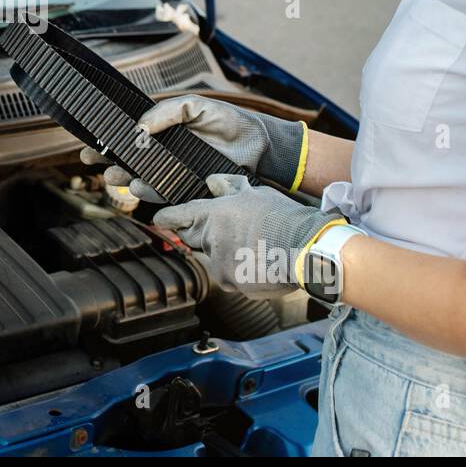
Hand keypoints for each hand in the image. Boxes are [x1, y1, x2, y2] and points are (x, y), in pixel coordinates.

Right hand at [78, 94, 307, 202]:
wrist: (257, 143)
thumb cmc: (227, 120)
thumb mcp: (194, 105)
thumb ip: (166, 112)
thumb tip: (139, 128)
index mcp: (162, 131)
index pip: (128, 136)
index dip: (108, 140)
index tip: (90, 142)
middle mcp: (163, 153)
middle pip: (127, 160)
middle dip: (107, 160)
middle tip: (93, 159)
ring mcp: (173, 172)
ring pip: (140, 179)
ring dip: (124, 178)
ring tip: (117, 176)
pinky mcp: (186, 188)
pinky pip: (163, 193)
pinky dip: (149, 192)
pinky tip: (139, 187)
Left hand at [151, 174, 340, 298]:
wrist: (305, 248)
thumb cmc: (283, 218)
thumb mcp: (256, 195)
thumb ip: (230, 189)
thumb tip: (212, 183)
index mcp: (214, 215)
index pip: (181, 216)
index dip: (169, 217)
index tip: (160, 219)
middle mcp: (212, 240)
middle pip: (196, 239)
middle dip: (206, 236)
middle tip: (230, 233)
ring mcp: (221, 264)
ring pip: (216, 260)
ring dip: (228, 255)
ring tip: (256, 246)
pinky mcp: (233, 283)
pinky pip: (231, 277)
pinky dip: (241, 272)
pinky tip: (260, 262)